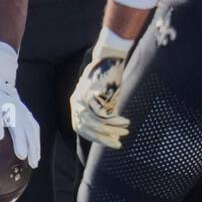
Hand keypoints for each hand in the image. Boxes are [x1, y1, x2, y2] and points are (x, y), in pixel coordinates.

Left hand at [0, 42, 40, 166]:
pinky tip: (35, 159)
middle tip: (20, 155)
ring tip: (32, 163)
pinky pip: (34, 129)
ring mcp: (22, 109)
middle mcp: (9, 104)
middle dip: (19, 139)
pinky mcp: (28, 114)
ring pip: (29, 127)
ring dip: (32, 145)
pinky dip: (36, 143)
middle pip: (16, 122)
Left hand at [70, 28, 133, 149]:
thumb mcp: (98, 93)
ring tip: (125, 132)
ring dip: (113, 130)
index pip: (80, 127)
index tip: (105, 142)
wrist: (107, 57)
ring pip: (97, 124)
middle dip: (103, 139)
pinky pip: (105, 115)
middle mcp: (77, 102)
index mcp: (76, 102)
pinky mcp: (95, 96)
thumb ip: (100, 109)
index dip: (93, 137)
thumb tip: (110, 126)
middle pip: (88, 128)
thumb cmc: (105, 74)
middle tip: (117, 145)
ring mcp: (84, 99)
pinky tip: (125, 123)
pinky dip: (116, 121)